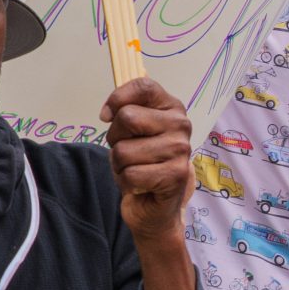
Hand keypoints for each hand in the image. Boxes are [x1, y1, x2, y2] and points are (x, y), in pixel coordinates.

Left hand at [102, 76, 192, 249]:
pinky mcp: (177, 176)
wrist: (155, 203)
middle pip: (128, 117)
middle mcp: (181, 124)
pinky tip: (140, 184)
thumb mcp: (132, 130)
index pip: (143, 86)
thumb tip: (107, 112)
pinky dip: (126, 182)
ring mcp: (181, 150)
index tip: (107, 115)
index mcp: (171, 106)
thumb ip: (124, 110)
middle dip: (116, 138)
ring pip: (124, 150)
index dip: (117, 98)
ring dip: (120, 164)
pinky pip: (131, 174)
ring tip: (135, 169)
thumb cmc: (141, 161)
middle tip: (127, 151)